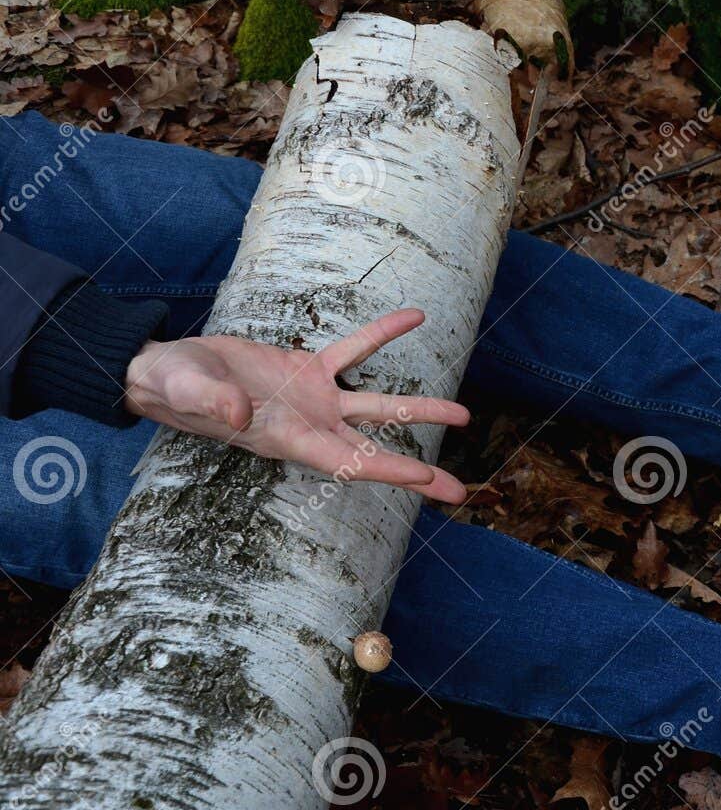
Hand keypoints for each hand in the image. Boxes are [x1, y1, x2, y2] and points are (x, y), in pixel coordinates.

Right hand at [125, 309, 470, 502]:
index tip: (424, 478)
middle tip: (460, 493)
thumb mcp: (187, 390)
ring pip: (377, 407)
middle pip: (374, 452)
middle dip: (417, 473)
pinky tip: (414, 316)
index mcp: (288, 439)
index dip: (386, 469)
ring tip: (464, 414)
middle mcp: (310, 426)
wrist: (168, 371)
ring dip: (420, 409)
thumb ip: (212, 401)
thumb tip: (239, 411)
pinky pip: (354, 350)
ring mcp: (314, 400)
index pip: (346, 461)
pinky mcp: (308, 370)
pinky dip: (382, 334)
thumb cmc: (173, 387)